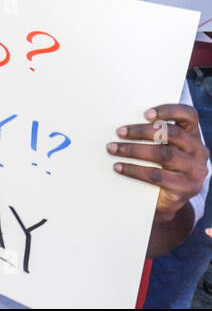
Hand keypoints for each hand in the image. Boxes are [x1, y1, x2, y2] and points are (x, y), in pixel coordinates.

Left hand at [110, 103, 209, 221]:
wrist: (170, 199)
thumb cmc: (162, 165)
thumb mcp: (164, 147)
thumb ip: (154, 134)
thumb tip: (122, 124)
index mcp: (193, 135)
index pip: (189, 115)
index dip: (169, 111)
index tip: (146, 113)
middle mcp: (198, 151)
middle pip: (173, 134)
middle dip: (142, 131)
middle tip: (119, 132)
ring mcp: (194, 170)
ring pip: (164, 154)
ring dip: (134, 150)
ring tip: (112, 148)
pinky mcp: (185, 187)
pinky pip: (157, 175)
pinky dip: (134, 170)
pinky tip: (118, 167)